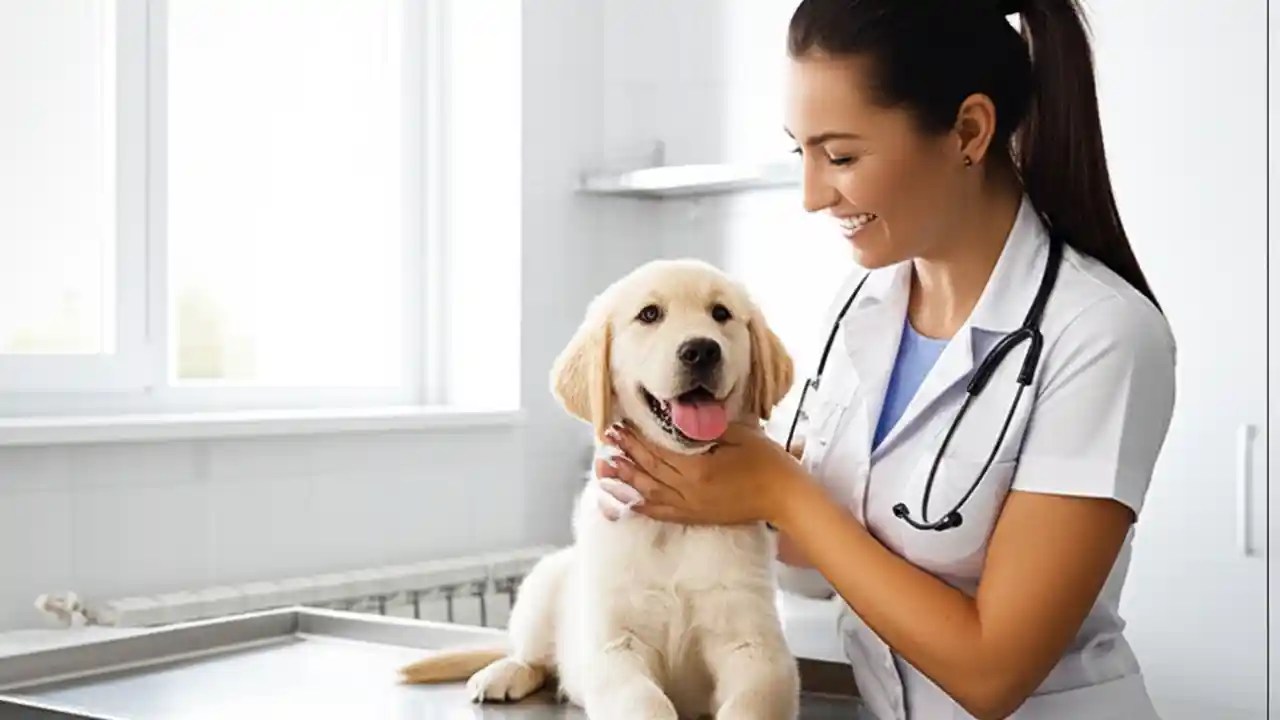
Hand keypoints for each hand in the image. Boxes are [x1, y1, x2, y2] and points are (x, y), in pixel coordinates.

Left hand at [593, 420, 804, 525]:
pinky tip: (627, 499)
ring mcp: (691, 507)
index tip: (620, 425)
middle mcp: (689, 491)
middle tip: (608, 439)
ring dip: (626, 479)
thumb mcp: (740, 434)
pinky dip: (642, 505)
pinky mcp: (696, 516)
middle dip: (626, 453)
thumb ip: (708, 427)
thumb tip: (682, 415)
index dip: (636, 438)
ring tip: (606, 466)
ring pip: (649, 493)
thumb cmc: (768, 463)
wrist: (785, 498)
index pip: (658, 451)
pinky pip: (662, 512)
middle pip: (649, 470)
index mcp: (698, 469)